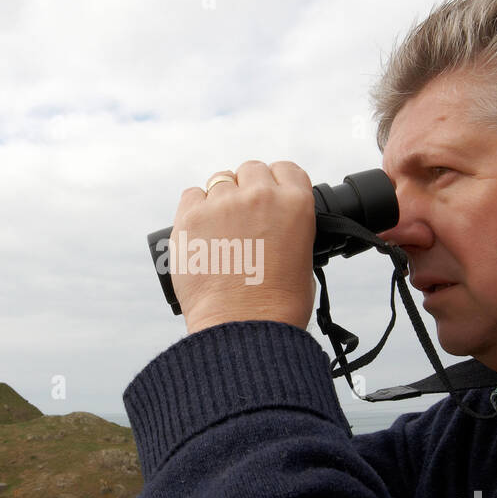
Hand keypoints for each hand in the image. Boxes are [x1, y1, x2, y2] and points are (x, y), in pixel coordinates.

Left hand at [170, 160, 316, 334]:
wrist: (243, 327)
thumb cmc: (278, 307)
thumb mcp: (304, 261)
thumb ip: (292, 232)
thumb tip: (277, 229)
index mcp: (296, 204)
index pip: (286, 170)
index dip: (276, 183)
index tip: (270, 196)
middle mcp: (260, 195)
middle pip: (251, 170)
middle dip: (248, 188)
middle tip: (244, 217)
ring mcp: (223, 204)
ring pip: (219, 181)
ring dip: (221, 199)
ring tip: (221, 230)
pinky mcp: (191, 217)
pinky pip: (191, 195)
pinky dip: (195, 208)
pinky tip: (201, 232)